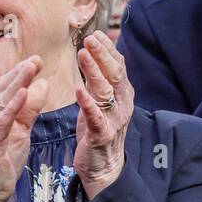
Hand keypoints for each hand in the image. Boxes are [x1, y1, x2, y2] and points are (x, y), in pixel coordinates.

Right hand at [0, 57, 47, 201]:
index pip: (7, 87)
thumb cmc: (4, 159)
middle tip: (36, 58)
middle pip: (4, 89)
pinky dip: (12, 105)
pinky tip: (22, 92)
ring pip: (2, 100)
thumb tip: (42, 85)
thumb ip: (30, 110)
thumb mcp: (22, 131)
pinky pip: (2, 120)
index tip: (37, 60)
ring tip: (31, 67)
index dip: (21, 72)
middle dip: (20, 72)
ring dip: (17, 82)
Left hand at [74, 30, 133, 198]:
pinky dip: (88, 103)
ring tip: (82, 55)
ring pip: (106, 92)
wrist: (104, 167)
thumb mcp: (102, 101)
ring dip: (94, 71)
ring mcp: (114, 120)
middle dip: (103, 55)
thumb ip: (101, 79)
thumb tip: (96, 52)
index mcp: (123, 94)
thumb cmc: (99, 130)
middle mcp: (122, 104)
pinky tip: (79, 91)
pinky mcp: (101, 135)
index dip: (108, 49)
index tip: (96, 33)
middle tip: (90, 38)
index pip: (119, 65)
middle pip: (115, 74)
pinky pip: (95, 117)